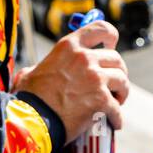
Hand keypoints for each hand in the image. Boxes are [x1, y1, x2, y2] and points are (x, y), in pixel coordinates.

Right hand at [15, 20, 128, 140]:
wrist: (32, 122)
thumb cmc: (29, 99)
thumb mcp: (31, 73)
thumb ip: (41, 67)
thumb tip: (36, 70)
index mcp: (69, 47)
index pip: (101, 28)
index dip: (110, 37)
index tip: (111, 46)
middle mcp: (85, 58)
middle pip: (116, 58)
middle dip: (117, 71)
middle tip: (113, 83)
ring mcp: (95, 79)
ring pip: (122, 80)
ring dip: (121, 92)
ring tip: (116, 101)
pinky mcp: (101, 100)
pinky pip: (117, 108)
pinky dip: (117, 117)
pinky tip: (114, 123)